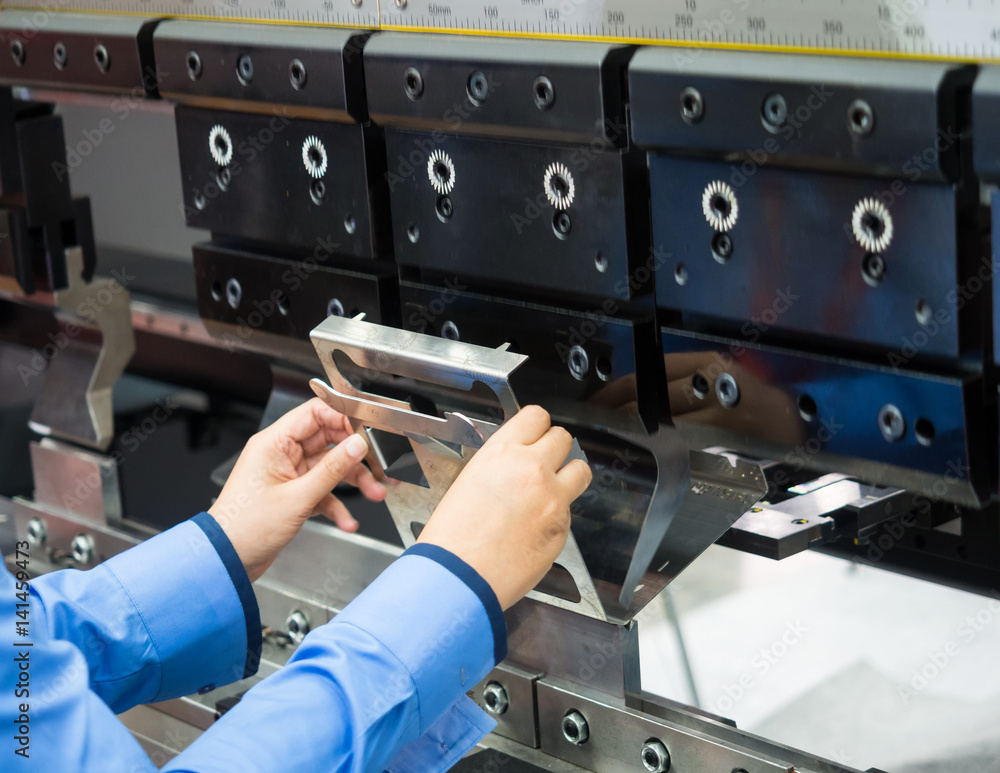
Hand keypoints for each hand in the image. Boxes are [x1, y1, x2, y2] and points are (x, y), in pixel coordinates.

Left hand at [209, 398, 386, 581]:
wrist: (227, 559)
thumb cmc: (245, 527)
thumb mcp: (298, 497)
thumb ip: (332, 469)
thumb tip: (357, 445)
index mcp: (274, 443)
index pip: (315, 414)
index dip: (343, 419)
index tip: (365, 433)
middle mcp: (280, 454)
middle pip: (328, 442)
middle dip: (355, 456)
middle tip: (377, 466)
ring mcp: (287, 475)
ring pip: (329, 468)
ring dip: (352, 482)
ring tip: (374, 493)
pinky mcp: (292, 495)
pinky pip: (322, 492)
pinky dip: (336, 505)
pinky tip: (347, 521)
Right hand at [417, 406, 591, 609]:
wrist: (459, 577)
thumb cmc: (452, 537)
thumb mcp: (468, 482)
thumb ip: (499, 467)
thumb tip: (514, 465)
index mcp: (503, 453)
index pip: (536, 416)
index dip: (537, 426)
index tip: (535, 434)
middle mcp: (533, 470)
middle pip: (563, 438)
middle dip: (554, 449)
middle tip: (543, 463)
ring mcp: (553, 499)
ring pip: (580, 470)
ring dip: (569, 475)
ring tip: (551, 490)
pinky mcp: (562, 528)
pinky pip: (570, 511)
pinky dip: (557, 515)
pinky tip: (534, 528)